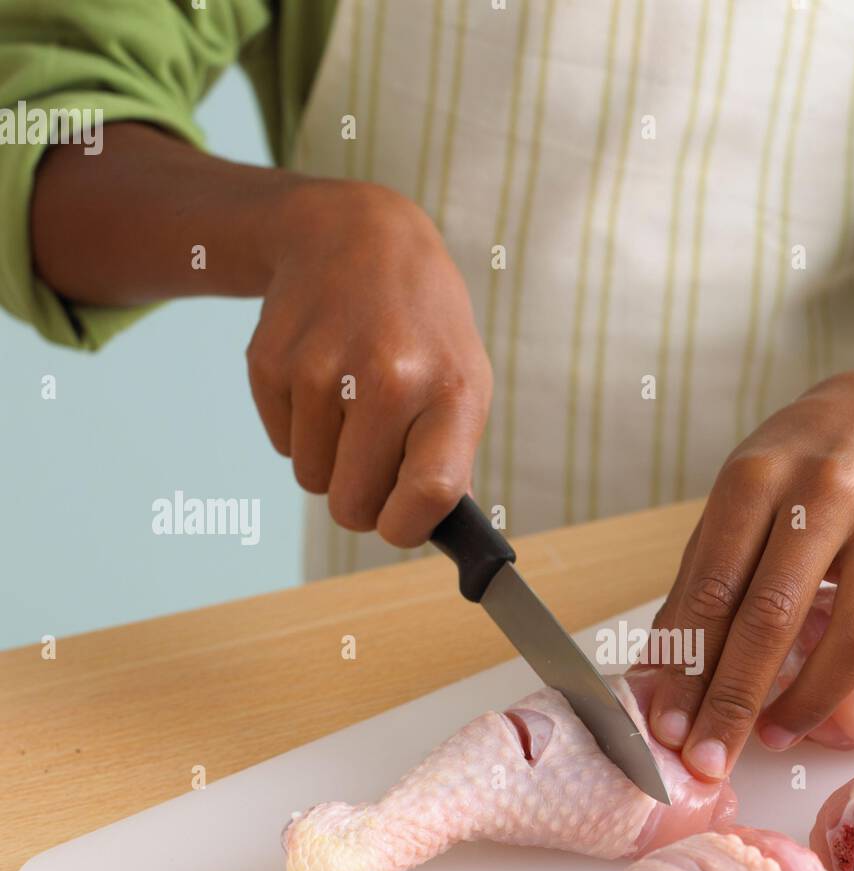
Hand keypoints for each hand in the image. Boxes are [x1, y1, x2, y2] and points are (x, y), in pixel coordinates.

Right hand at [247, 180, 491, 544]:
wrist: (355, 237)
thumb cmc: (422, 329)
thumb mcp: (464, 382)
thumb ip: (451, 461)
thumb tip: (427, 531)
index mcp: (449, 390)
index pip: (430, 493)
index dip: (407, 527)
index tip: (400, 523)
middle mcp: (387, 377)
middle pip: (353, 505)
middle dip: (362, 499)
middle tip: (376, 455)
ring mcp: (321, 367)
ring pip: (312, 479)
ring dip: (330, 459)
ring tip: (352, 400)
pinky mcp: (269, 362)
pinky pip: (281, 445)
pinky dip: (300, 428)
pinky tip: (322, 377)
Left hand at [647, 362, 853, 779]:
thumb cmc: (795, 472)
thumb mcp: (734, 506)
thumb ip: (698, 589)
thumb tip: (657, 685)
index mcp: (759, 475)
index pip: (715, 590)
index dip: (688, 668)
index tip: (668, 730)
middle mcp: (831, 488)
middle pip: (776, 615)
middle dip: (737, 700)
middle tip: (711, 758)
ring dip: (813, 700)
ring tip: (777, 735)